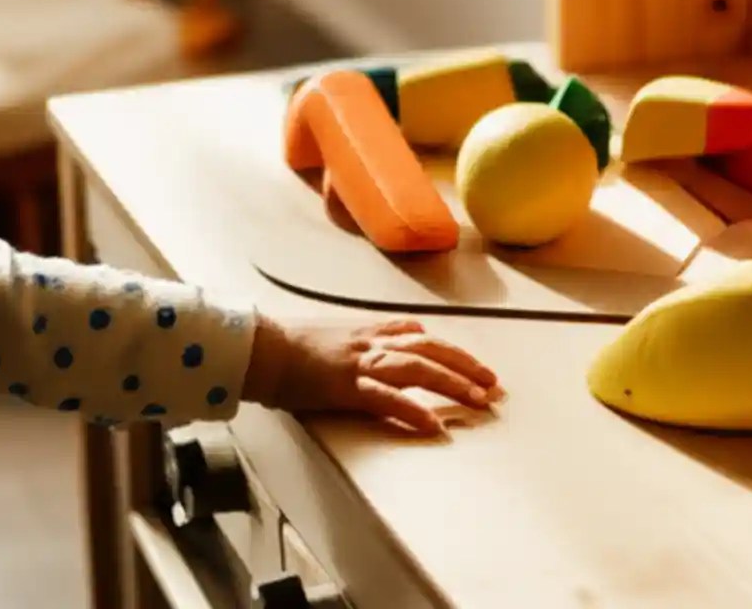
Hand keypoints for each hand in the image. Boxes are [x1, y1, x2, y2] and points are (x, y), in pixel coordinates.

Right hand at [242, 315, 499, 434]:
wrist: (258, 348)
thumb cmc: (290, 345)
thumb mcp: (341, 331)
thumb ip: (378, 330)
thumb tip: (412, 328)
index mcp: (369, 333)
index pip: (421, 337)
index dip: (453, 352)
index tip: (477, 366)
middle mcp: (371, 344)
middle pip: (430, 350)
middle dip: (465, 366)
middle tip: (494, 385)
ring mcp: (359, 364)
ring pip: (417, 369)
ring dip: (452, 383)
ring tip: (479, 400)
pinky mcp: (345, 386)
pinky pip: (385, 398)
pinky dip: (412, 410)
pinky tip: (433, 424)